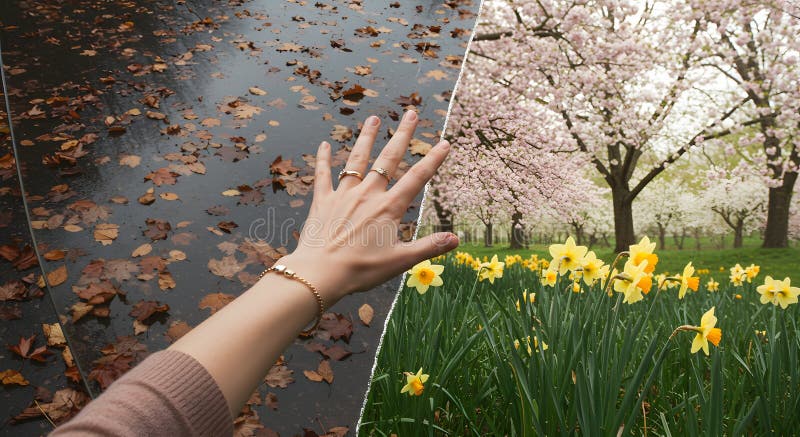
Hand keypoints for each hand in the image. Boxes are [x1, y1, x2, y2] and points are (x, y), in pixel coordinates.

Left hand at [281, 110, 458, 306]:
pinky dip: (323, 159)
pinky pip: (323, 175)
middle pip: (388, 159)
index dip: (433, 160)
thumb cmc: (361, 270)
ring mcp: (344, 195)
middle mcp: (368, 194)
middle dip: (402, 135)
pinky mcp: (323, 201)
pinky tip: (324, 145)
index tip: (445, 142)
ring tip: (372, 118)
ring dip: (366, 137)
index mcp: (389, 208)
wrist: (320, 273)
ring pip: (357, 159)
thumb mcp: (400, 261)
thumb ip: (429, 247)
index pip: (417, 178)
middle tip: (411, 114)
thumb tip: (456, 239)